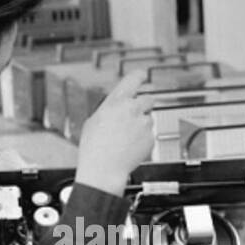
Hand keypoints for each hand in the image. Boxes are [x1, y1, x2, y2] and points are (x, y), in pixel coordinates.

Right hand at [75, 69, 152, 194]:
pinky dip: (143, 140)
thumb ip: (110, 108)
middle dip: (144, 105)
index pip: (134, 78)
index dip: (139, 76)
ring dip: (141, 126)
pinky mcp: (151, 138)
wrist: (103, 169)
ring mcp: (143, 123)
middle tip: (135, 115)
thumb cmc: (94, 147)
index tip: (142, 76)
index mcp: (116, 101)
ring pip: (148, 119)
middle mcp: (132, 109)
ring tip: (126, 139)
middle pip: (149, 98)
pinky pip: (150, 135)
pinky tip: (130, 147)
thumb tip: (116, 105)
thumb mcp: (94, 120)